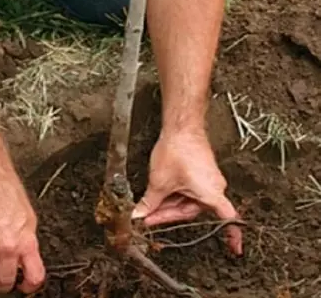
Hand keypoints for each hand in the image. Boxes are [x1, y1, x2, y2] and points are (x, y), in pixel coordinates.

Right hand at [0, 168, 45, 293]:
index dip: (29, 286)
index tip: (24, 286)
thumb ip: (26, 240)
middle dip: (3, 282)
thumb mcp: (28, 217)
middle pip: (5, 280)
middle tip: (0, 277)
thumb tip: (25, 256)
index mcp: (26, 241)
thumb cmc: (7, 190)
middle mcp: (7, 247)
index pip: (34, 276)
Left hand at [132, 130, 242, 254]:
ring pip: (187, 201)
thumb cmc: (177, 151)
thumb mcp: (159, 182)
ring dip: (168, 204)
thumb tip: (140, 215)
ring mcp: (208, 180)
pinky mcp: (201, 173)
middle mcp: (214, 188)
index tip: (235, 249)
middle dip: (168, 215)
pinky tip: (157, 194)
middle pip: (192, 211)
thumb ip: (150, 202)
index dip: (232, 235)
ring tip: (148, 205)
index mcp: (211, 194)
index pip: (227, 220)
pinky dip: (173, 194)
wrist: (181, 127)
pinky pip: (188, 191)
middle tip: (148, 218)